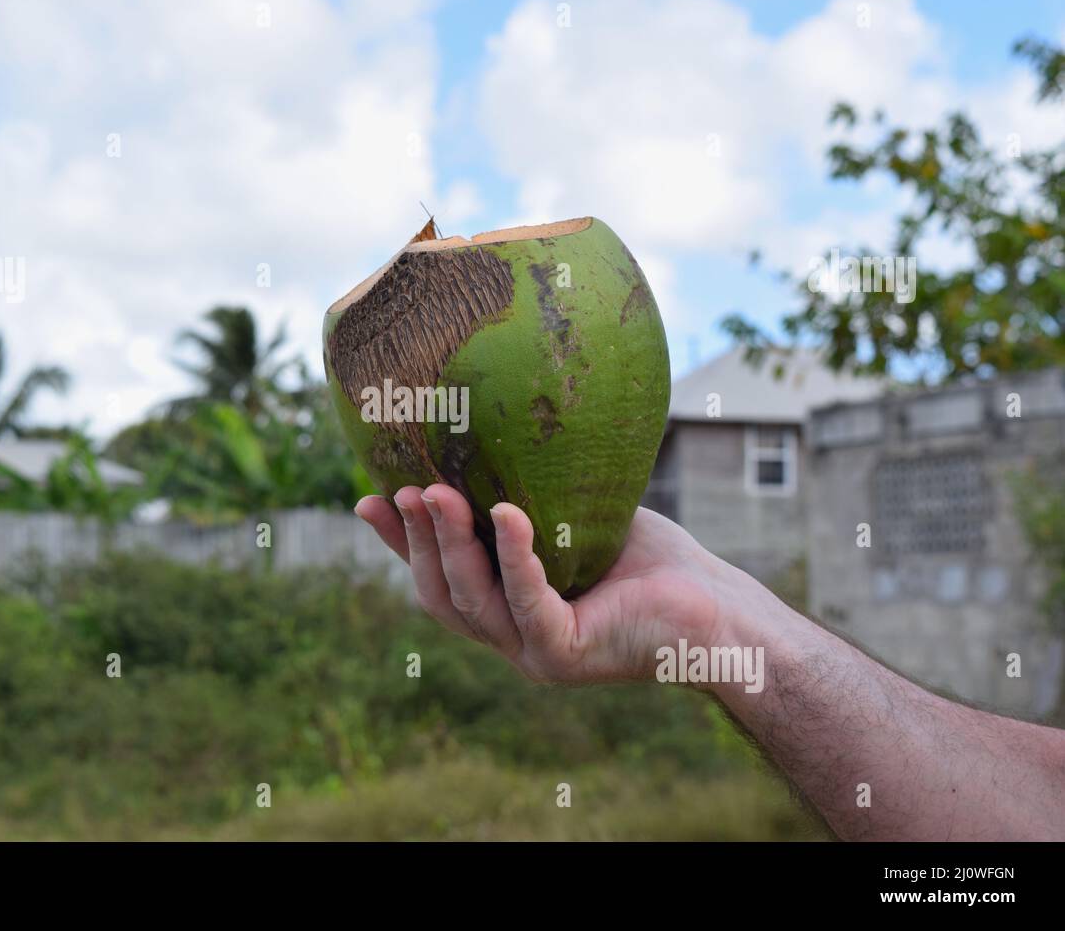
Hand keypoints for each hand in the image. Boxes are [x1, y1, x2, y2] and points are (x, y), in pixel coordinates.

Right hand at [355, 483, 744, 684]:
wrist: (719, 613)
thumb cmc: (651, 564)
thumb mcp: (574, 522)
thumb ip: (528, 501)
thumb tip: (489, 430)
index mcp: (506, 612)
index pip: (437, 580)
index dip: (399, 544)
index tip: (366, 499)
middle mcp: (511, 640)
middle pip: (440, 593)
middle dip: (415, 539)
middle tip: (402, 487)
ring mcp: (535, 655)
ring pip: (470, 599)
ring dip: (449, 543)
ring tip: (435, 490)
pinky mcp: (567, 655)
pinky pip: (528, 601)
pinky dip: (514, 554)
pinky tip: (505, 512)